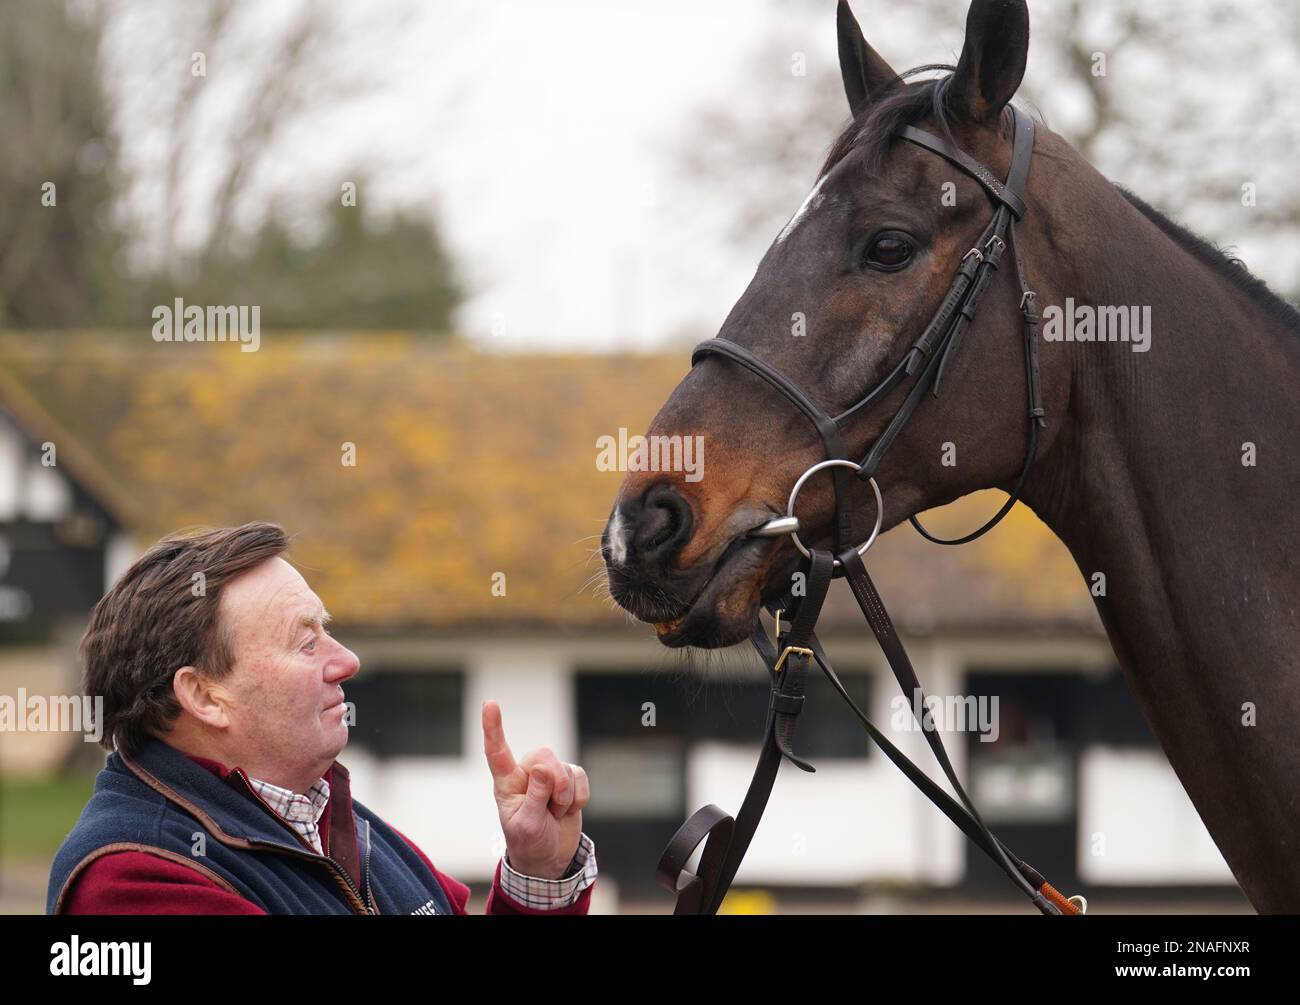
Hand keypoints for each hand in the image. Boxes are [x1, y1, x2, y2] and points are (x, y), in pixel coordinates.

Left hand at [482, 700, 588, 878]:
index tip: (489, 703)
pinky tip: (568, 810)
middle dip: (555, 783)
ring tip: (555, 814)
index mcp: (506, 783)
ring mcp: (548, 775)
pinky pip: (580, 775)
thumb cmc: (529, 842)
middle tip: (551, 810)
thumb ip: (534, 797)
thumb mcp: (526, 825)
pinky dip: (579, 797)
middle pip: (544, 756)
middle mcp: (526, 773)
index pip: (497, 752)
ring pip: (565, 768)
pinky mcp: (569, 780)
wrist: (550, 857)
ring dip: (566, 797)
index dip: (493, 727)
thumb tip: (543, 768)